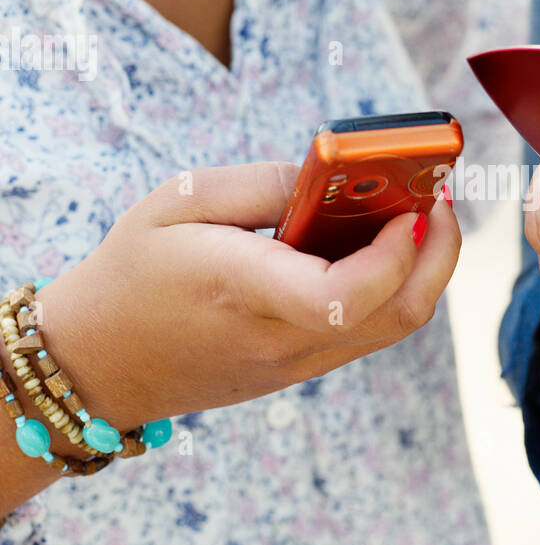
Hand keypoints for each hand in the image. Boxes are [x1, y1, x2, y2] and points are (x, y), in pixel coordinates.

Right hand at [35, 162, 459, 438]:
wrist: (96, 365)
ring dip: (422, 269)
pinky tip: (377, 243)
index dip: (397, 252)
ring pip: (393, 327)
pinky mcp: (300, 369)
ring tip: (414, 211)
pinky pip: (368, 331)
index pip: (346, 295)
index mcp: (244, 293)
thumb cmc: (131, 272)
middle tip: (436, 196)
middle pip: (397, 316)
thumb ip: (263, 183)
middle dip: (438, 253)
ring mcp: (296, 363)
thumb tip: (336, 175)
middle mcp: (281, 339)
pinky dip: (393, 286)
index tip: (413, 203)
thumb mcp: (180, 200)